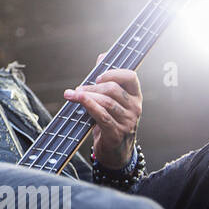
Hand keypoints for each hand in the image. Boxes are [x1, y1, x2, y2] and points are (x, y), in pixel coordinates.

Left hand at [64, 52, 141, 169]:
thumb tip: (103, 56)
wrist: (115, 153)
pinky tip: (78, 101)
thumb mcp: (113, 101)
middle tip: (77, 90)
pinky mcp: (117, 133)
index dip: (113, 73)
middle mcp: (135, 108)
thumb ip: (108, 79)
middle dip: (91, 87)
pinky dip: (88, 106)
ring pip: (106, 102)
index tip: (97, 76)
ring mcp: (128, 122)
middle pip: (113, 89)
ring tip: (73, 95)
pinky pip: (102, 116)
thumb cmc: (112, 122)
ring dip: (86, 96)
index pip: (131, 77)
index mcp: (135, 97)